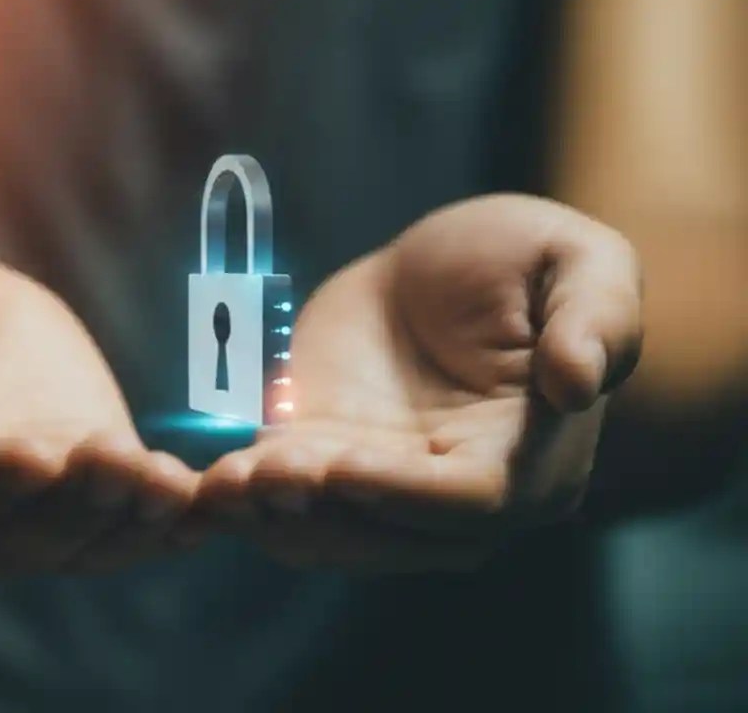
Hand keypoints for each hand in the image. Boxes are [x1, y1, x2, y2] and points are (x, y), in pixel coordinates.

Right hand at [0, 207, 199, 576]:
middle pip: (1, 526)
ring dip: (119, 517)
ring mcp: (5, 511)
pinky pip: (111, 527)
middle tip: (115, 463)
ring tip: (167, 483)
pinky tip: (199, 508)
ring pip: (64, 536)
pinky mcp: (68, 493)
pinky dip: (156, 526)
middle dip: (65, 501)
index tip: (30, 455)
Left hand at [198, 194, 641, 571]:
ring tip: (218, 481)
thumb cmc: (527, 263)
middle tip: (254, 474)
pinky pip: (280, 504)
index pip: (468, 503)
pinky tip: (198, 481)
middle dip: (314, 508)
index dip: (400, 491)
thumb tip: (581, 383)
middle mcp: (454, 505)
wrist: (443, 269)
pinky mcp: (324, 472)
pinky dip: (240, 500)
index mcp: (528, 466)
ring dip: (267, 513)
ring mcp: (382, 496)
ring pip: (322, 530)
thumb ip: (596, 319)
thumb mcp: (581, 263)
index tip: (338, 464)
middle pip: (382, 532)